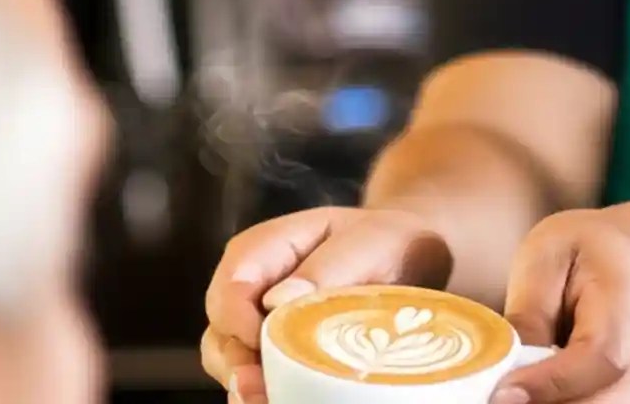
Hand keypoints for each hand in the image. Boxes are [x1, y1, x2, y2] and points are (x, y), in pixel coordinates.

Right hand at [201, 206, 452, 403]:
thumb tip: (275, 304)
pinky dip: (267, 391)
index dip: (239, 321)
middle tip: (260, 394)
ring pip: (230, 359)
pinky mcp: (274, 348)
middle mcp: (250, 286)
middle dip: (237, 365)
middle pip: (222, 330)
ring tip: (270, 402)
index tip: (266, 346)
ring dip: (247, 385)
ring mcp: (257, 319)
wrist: (408, 257)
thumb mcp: (368, 244)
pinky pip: (257, 374)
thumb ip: (327, 268)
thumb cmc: (384, 242)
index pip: (232, 285)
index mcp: (264, 248)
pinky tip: (285, 401)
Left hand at [493, 210, 629, 403]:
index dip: (550, 383)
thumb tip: (506, 377)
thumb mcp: (545, 261)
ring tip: (523, 391)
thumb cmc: (584, 257)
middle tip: (503, 396)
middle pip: (608, 403)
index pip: (600, 356)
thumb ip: (528, 318)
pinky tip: (547, 394)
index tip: (502, 393)